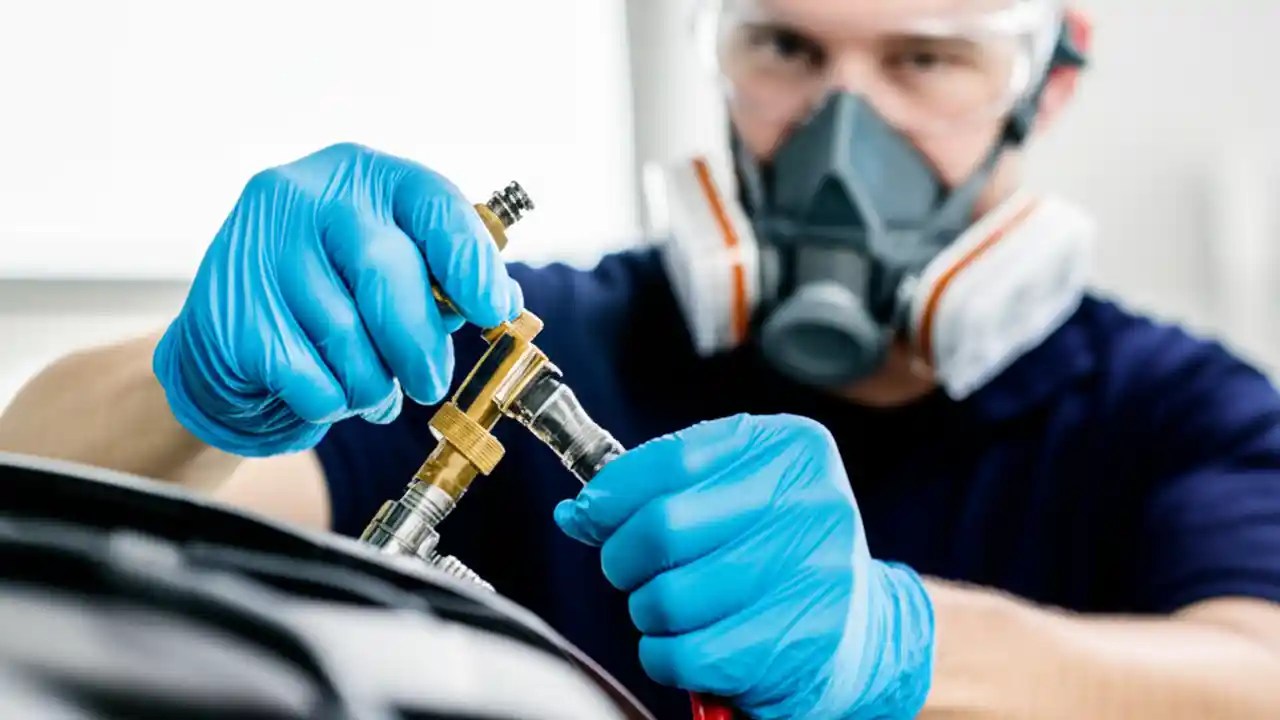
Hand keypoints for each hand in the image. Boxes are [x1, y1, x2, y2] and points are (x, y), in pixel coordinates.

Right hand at [154, 143, 521, 456]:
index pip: (432, 203)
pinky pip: (307, 377)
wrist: (230, 341)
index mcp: (364, 176)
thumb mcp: (392, 266)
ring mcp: (258, 246)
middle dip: (419, 342)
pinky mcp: (230, 309)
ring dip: (371, 383)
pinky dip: (329, 402)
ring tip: (371, 391)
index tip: (493, 311)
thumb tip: (503, 302)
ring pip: (346, 335)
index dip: (469, 261)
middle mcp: (306, 196)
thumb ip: (445, 277)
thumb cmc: (333, 298)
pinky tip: (322, 392)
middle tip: (430, 383)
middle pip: (387, 271)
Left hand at [554, 414, 934, 718]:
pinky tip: (689, 645)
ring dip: (647, 611)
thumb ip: (658, 493)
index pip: (673, 459)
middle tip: (628, 569)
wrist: (860, 633)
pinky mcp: (806, 641)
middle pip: (664, 527)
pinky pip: (688, 655)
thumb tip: (578, 513)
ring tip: (670, 608)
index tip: (589, 512)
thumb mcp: (731, 497)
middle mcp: (813, 501)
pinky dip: (667, 656)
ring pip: (669, 598)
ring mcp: (817, 572)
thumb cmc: (777, 553)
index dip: (614, 491)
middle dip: (622, 556)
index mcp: (791, 448)